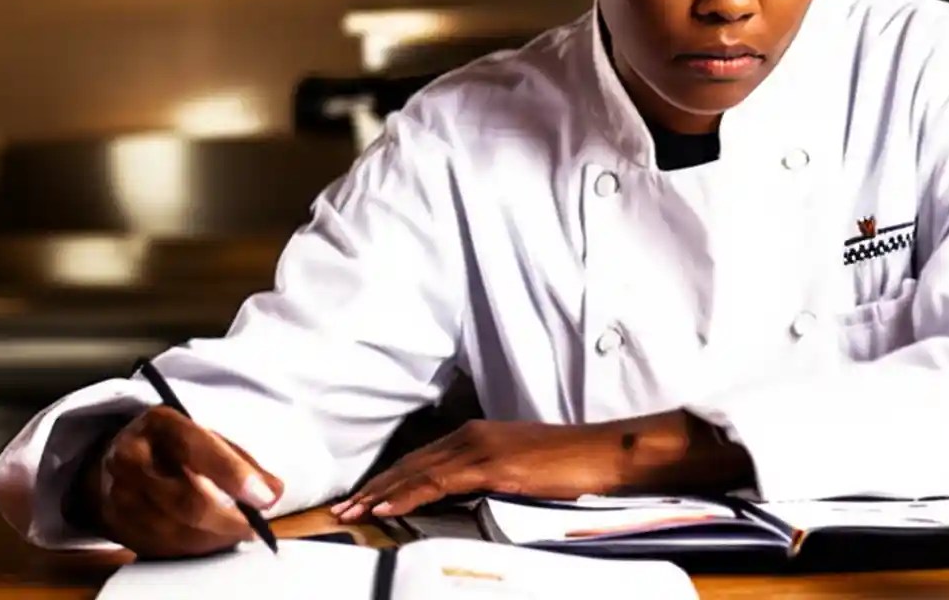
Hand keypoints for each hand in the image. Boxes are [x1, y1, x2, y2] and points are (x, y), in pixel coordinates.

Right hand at [77, 407, 283, 557]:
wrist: (116, 461)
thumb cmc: (174, 447)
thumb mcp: (206, 438)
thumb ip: (242, 462)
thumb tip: (275, 493)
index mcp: (160, 424)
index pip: (197, 447)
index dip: (234, 476)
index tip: (264, 498)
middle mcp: (130, 458)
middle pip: (185, 500)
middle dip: (228, 520)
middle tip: (255, 526)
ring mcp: (117, 495)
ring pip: (175, 530)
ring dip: (215, 538)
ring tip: (239, 532)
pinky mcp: (115, 525)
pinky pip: (162, 546)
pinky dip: (195, 547)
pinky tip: (213, 539)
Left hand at [331, 412, 752, 520]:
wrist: (607, 453)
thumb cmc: (572, 465)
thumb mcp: (521, 472)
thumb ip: (489, 479)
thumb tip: (466, 498)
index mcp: (477, 436)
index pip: (421, 461)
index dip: (388, 479)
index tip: (361, 498)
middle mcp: (472, 436)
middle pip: (411, 464)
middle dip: (374, 487)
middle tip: (341, 508)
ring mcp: (481, 448)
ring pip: (417, 472)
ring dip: (381, 493)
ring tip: (353, 512)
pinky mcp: (494, 465)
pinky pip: (440, 482)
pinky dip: (409, 494)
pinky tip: (388, 506)